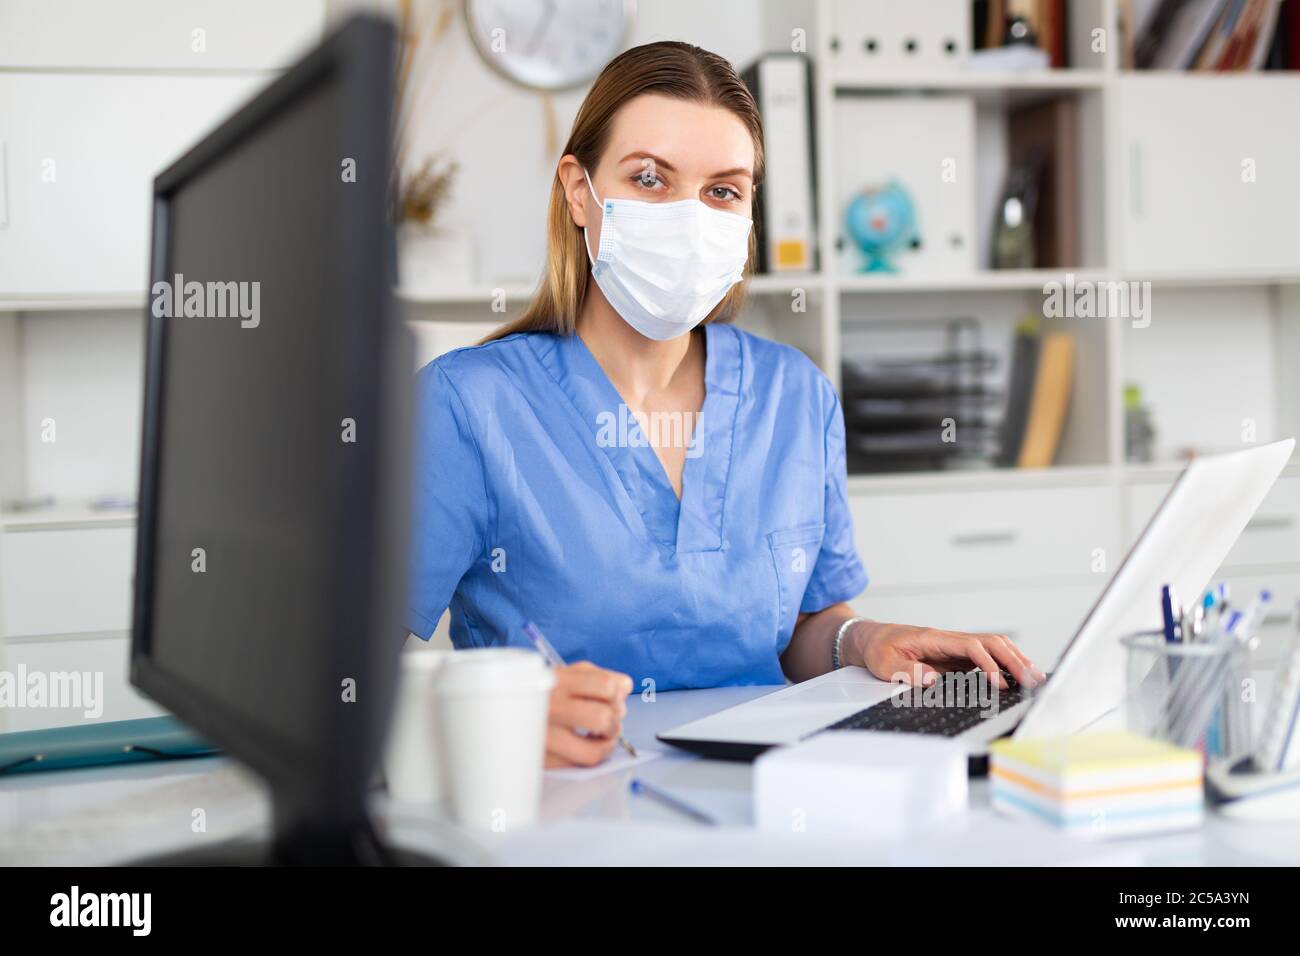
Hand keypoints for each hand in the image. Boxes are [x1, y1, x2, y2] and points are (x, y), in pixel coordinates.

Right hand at [544, 661, 632, 768]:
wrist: (497, 711)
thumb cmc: (540, 693)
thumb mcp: (563, 672)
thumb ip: (597, 675)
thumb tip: (625, 687)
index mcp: (557, 681)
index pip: (606, 686)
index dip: (618, 694)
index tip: (615, 698)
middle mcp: (550, 708)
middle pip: (604, 718)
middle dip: (616, 721)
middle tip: (611, 721)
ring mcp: (545, 738)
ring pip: (594, 751)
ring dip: (607, 745)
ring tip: (601, 737)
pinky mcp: (542, 760)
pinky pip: (578, 765)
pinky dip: (588, 757)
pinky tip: (584, 746)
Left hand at [848, 620, 1045, 690]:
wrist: (870, 639)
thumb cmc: (878, 649)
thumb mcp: (885, 663)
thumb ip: (906, 671)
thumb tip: (932, 679)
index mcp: (934, 638)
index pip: (971, 646)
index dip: (987, 663)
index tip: (999, 682)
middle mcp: (949, 639)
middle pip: (990, 642)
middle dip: (1013, 659)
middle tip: (1032, 679)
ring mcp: (954, 646)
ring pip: (992, 646)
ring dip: (1014, 659)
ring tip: (1034, 677)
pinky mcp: (955, 655)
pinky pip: (985, 655)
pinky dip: (1004, 663)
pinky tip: (1016, 675)